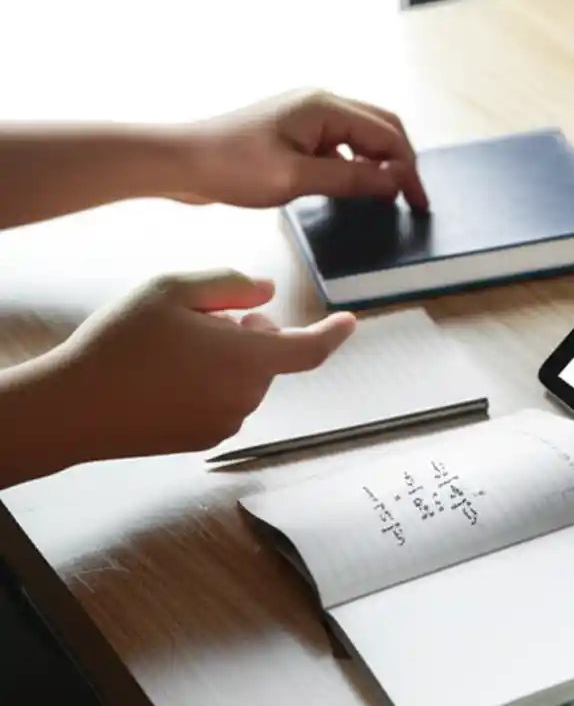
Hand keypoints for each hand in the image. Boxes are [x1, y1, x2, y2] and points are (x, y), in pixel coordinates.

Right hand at [48, 269, 355, 461]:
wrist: (72, 408)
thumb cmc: (121, 343)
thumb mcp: (172, 289)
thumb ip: (230, 284)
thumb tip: (266, 295)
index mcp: (248, 360)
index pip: (309, 349)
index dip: (333, 333)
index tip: (350, 321)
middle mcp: (246, 398)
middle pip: (266, 356)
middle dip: (245, 333)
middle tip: (195, 319)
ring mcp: (225, 423)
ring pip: (242, 379)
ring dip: (223, 359)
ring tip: (168, 349)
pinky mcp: (203, 440)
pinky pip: (221, 402)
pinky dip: (205, 384)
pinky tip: (162, 378)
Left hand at [177, 89, 429, 210]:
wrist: (180, 162)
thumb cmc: (230, 166)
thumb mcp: (296, 179)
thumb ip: (350, 180)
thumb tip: (393, 182)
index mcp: (324, 107)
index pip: (386, 134)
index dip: (407, 168)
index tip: (417, 201)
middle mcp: (320, 104)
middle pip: (381, 128)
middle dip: (400, 162)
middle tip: (412, 199)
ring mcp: (307, 117)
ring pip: (361, 137)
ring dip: (379, 164)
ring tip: (387, 197)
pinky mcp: (295, 133)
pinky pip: (340, 145)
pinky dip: (356, 166)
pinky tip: (354, 190)